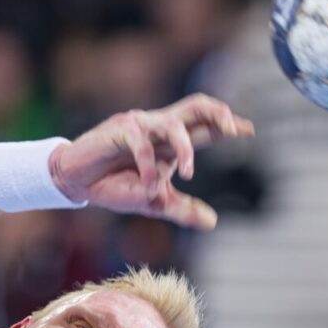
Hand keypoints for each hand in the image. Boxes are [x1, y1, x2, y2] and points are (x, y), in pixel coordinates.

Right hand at [49, 94, 256, 228]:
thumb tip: (213, 221)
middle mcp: (159, 127)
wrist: (78, 183)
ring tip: (188, 174)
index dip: (228, 123)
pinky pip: (142, 144)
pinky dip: (148, 166)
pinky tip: (147, 185)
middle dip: (218, 114)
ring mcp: (140, 125)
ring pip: (173, 125)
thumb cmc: (116, 186)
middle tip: (232, 130)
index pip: (205, 125)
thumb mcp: (156, 202)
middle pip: (196, 106)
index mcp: (171, 141)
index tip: (250, 130)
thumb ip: (183, 209)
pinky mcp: (119, 130)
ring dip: (185, 150)